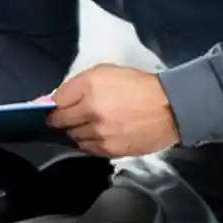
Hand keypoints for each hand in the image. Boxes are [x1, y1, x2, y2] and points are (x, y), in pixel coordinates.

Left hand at [46, 63, 180, 157]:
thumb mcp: (106, 72)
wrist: (170, 108)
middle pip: (60, 121)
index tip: (59, 105)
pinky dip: (89, 143)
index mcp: (89, 86)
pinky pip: (88, 149)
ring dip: (76, 131)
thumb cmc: (138, 86)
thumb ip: (78, 85)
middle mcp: (90, 110)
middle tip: (71, 116)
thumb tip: (52, 99)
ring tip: (90, 124)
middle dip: (62, 119)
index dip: (56, 103)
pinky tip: (99, 135)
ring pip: (73, 137)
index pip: (57, 100)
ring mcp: (99, 132)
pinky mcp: (109, 149)